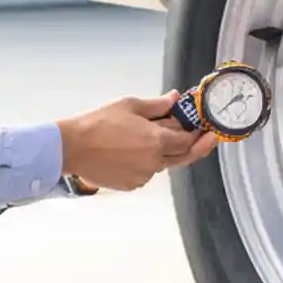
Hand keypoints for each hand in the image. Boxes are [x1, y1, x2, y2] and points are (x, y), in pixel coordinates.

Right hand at [56, 90, 219, 191]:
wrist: (72, 147)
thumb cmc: (98, 124)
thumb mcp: (130, 106)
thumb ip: (157, 105)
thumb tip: (175, 98)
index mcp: (157, 141)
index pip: (187, 140)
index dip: (197, 132)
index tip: (205, 127)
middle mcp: (154, 162)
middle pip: (183, 157)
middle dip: (198, 146)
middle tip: (209, 138)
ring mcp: (143, 176)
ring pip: (161, 163)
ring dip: (162, 152)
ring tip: (146, 137)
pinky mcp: (131, 185)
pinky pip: (146, 172)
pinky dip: (145, 162)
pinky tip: (131, 149)